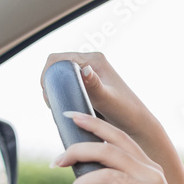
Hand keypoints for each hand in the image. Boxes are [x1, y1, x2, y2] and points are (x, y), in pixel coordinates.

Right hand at [41, 52, 158, 143]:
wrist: (135, 124)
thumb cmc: (124, 111)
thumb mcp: (106, 99)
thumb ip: (94, 85)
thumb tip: (85, 69)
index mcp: (95, 59)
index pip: (58, 59)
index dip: (48, 74)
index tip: (48, 94)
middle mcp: (91, 63)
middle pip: (58, 67)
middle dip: (50, 83)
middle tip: (52, 103)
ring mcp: (90, 74)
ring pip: (61, 77)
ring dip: (55, 89)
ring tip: (57, 106)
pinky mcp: (88, 85)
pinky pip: (68, 84)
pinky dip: (62, 93)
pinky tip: (64, 106)